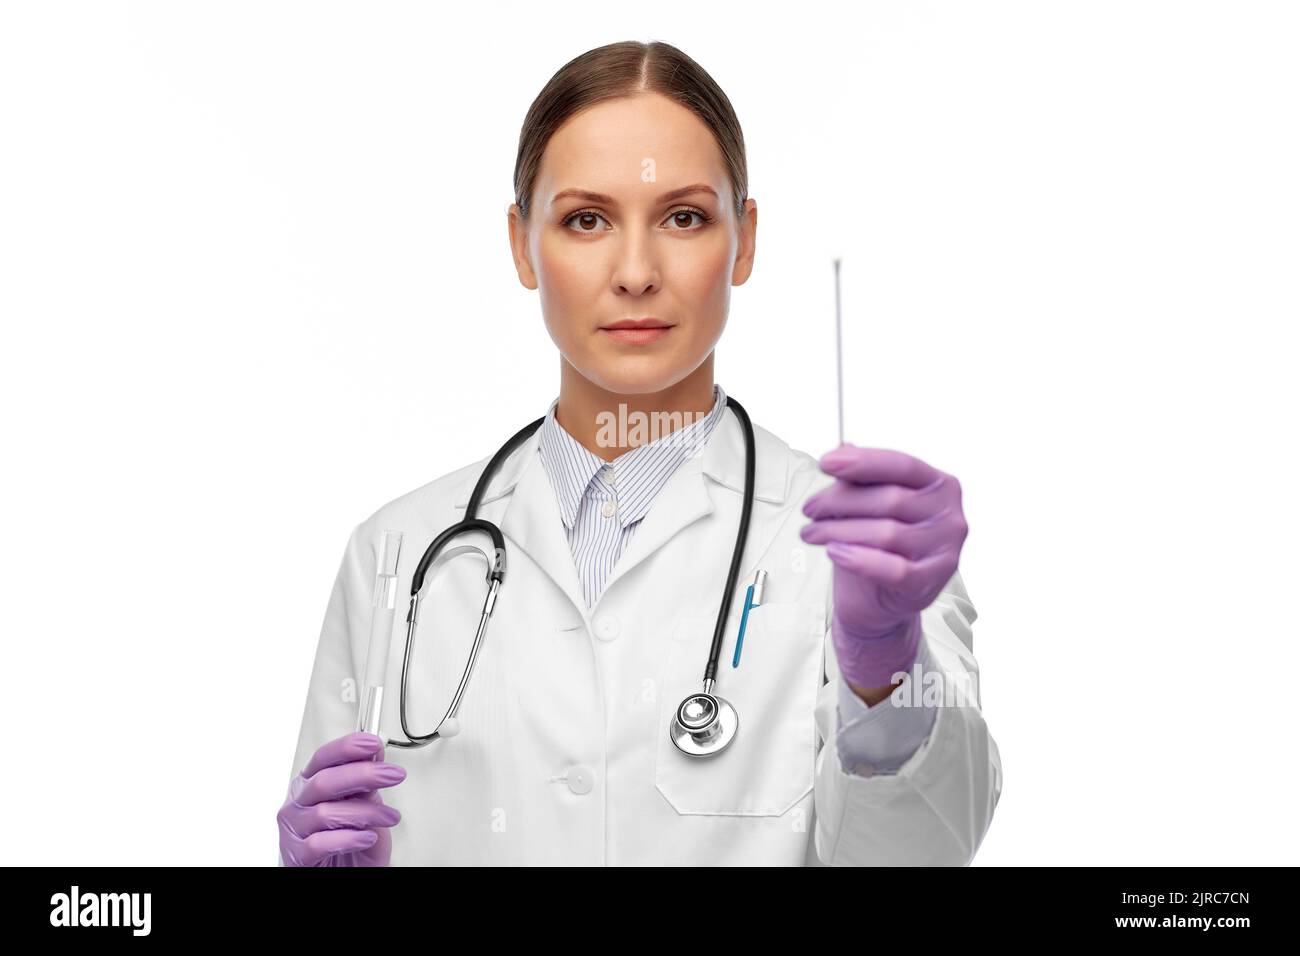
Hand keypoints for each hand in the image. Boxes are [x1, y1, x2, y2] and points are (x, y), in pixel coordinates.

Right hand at [277, 731, 405, 866]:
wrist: (345, 874)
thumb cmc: (350, 842)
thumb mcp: (363, 807)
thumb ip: (365, 783)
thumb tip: (375, 753)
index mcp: (310, 784)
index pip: (323, 758)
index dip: (346, 748)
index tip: (373, 744)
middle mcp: (298, 804)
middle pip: (324, 781)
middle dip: (363, 775)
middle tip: (392, 775)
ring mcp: (294, 830)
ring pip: (325, 813)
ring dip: (365, 813)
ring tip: (389, 817)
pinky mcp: (297, 856)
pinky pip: (320, 844)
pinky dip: (348, 839)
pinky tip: (367, 837)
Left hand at [799, 443, 967, 690]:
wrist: (879, 600)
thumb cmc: (875, 545)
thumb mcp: (867, 506)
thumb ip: (860, 480)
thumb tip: (842, 451)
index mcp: (939, 484)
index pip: (902, 465)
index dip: (863, 462)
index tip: (825, 463)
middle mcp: (950, 514)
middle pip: (890, 499)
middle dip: (840, 501)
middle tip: (809, 508)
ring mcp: (946, 549)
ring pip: (887, 533)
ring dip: (839, 530)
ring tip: (810, 532)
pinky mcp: (932, 581)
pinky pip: (894, 569)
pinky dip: (859, 559)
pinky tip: (834, 552)